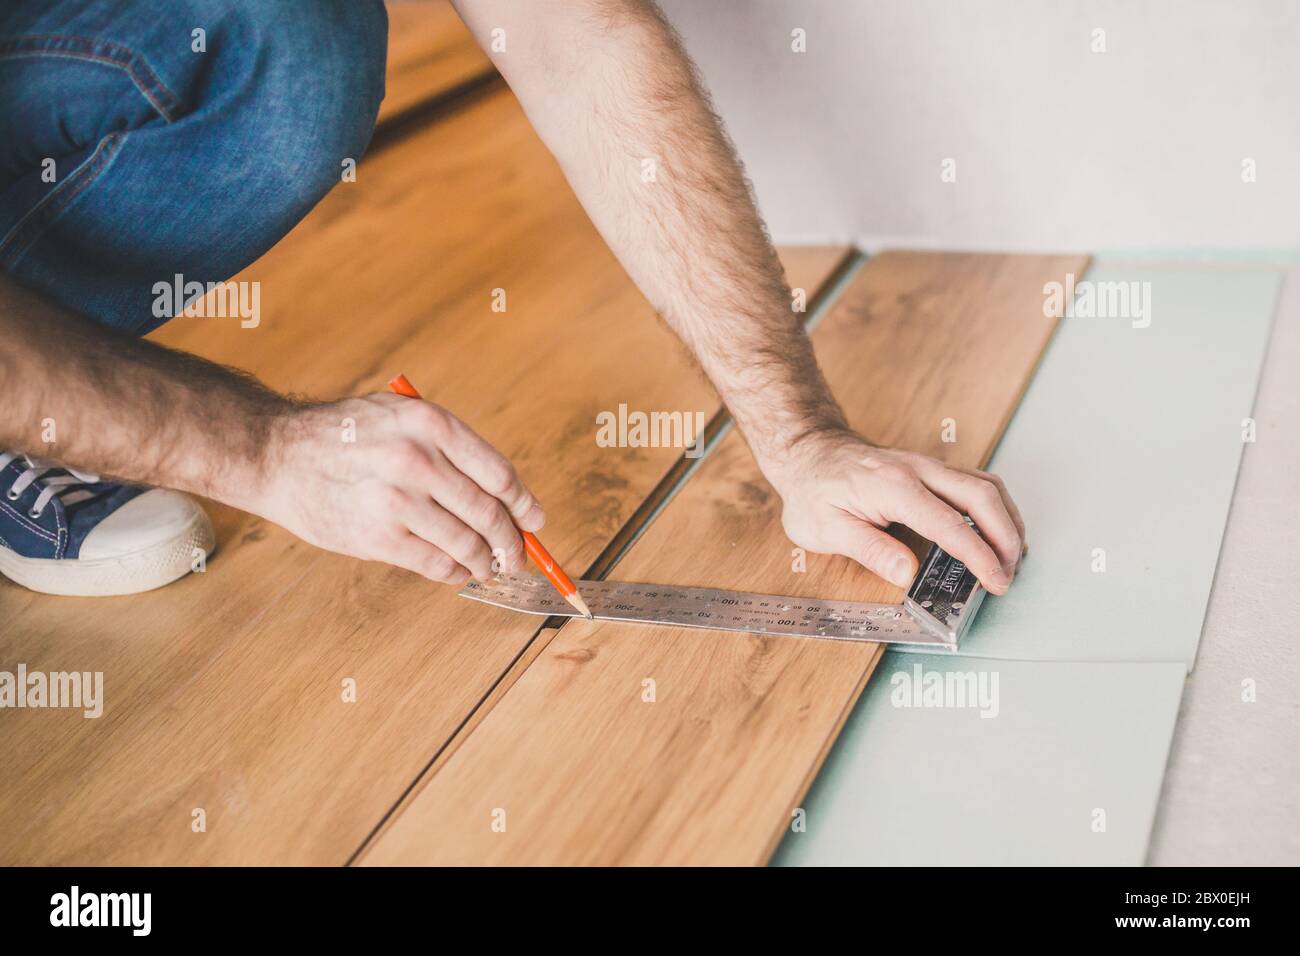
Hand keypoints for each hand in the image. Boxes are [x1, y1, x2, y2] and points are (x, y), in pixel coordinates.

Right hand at [258, 394, 543, 583]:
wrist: (277, 456)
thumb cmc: (345, 437)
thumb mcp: (400, 415)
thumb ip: (449, 447)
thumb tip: (506, 494)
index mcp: (431, 423)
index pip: (498, 473)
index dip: (523, 503)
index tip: (534, 520)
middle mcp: (418, 460)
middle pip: (488, 512)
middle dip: (510, 541)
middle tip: (516, 556)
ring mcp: (398, 500)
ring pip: (466, 543)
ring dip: (485, 561)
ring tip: (488, 566)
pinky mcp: (379, 536)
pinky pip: (436, 563)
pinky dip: (454, 573)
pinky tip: (456, 572)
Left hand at [764, 428, 1024, 593]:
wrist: (808, 451)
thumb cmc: (813, 491)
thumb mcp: (824, 528)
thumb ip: (868, 550)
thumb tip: (906, 573)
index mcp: (893, 487)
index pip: (949, 524)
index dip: (979, 556)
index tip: (995, 581)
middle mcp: (918, 470)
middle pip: (983, 496)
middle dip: (1006, 537)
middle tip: (1009, 574)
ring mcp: (928, 465)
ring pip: (986, 485)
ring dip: (1007, 521)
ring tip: (1011, 557)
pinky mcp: (932, 468)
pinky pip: (976, 482)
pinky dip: (995, 508)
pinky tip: (997, 531)